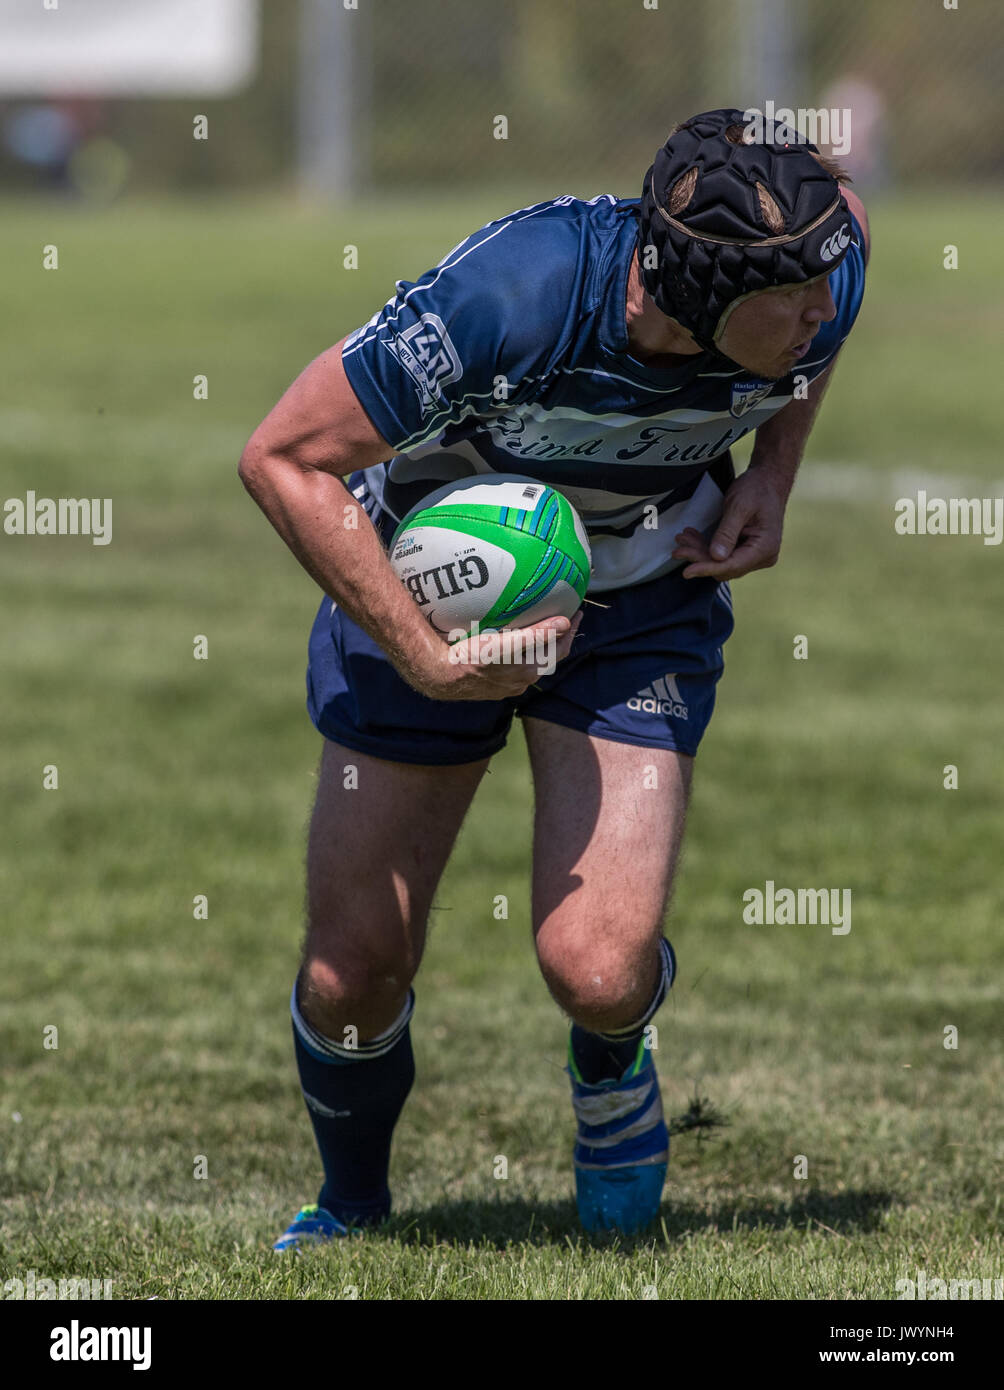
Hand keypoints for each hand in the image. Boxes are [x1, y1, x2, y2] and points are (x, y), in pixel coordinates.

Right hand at [400, 612, 582, 701]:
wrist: (440, 676)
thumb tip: (564, 623)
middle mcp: (521, 681)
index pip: (560, 650)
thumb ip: (536, 635)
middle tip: (564, 615)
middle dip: (558, 636)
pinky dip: (520, 649)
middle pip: (548, 656)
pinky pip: (513, 662)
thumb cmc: (470, 658)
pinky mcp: (492, 682)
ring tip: (541, 625)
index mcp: (529, 672)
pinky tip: (511, 638)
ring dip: (539, 643)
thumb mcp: (505, 645)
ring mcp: (506, 683)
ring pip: (531, 660)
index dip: (570, 630)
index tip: (576, 612)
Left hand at [672, 467, 786, 578]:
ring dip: (700, 552)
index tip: (687, 571)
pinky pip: (724, 554)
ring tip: (682, 540)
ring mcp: (755, 555)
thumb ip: (727, 532)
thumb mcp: (739, 507)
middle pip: (725, 567)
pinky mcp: (746, 550)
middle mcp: (763, 556)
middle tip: (678, 548)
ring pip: (721, 562)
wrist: (768, 480)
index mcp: (765, 547)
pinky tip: (692, 537)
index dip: (707, 568)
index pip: (732, 566)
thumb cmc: (757, 489)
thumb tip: (716, 556)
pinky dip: (707, 547)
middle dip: (700, 558)